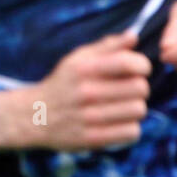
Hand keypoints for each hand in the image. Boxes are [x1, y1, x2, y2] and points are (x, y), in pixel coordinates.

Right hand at [25, 31, 151, 149]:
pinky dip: (130, 128)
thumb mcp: (78, 59)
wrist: (34, 116)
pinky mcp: (92, 139)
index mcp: (84, 68)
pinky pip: (131, 132)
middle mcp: (86, 92)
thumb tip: (133, 37)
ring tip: (123, 107)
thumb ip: (107, 46)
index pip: (128, 62)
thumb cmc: (63, 84)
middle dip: (139, 87)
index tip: (138, 70)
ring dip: (135, 108)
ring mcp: (89, 117)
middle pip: (139, 88)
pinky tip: (119, 123)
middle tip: (128, 90)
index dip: (142, 65)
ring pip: (138, 110)